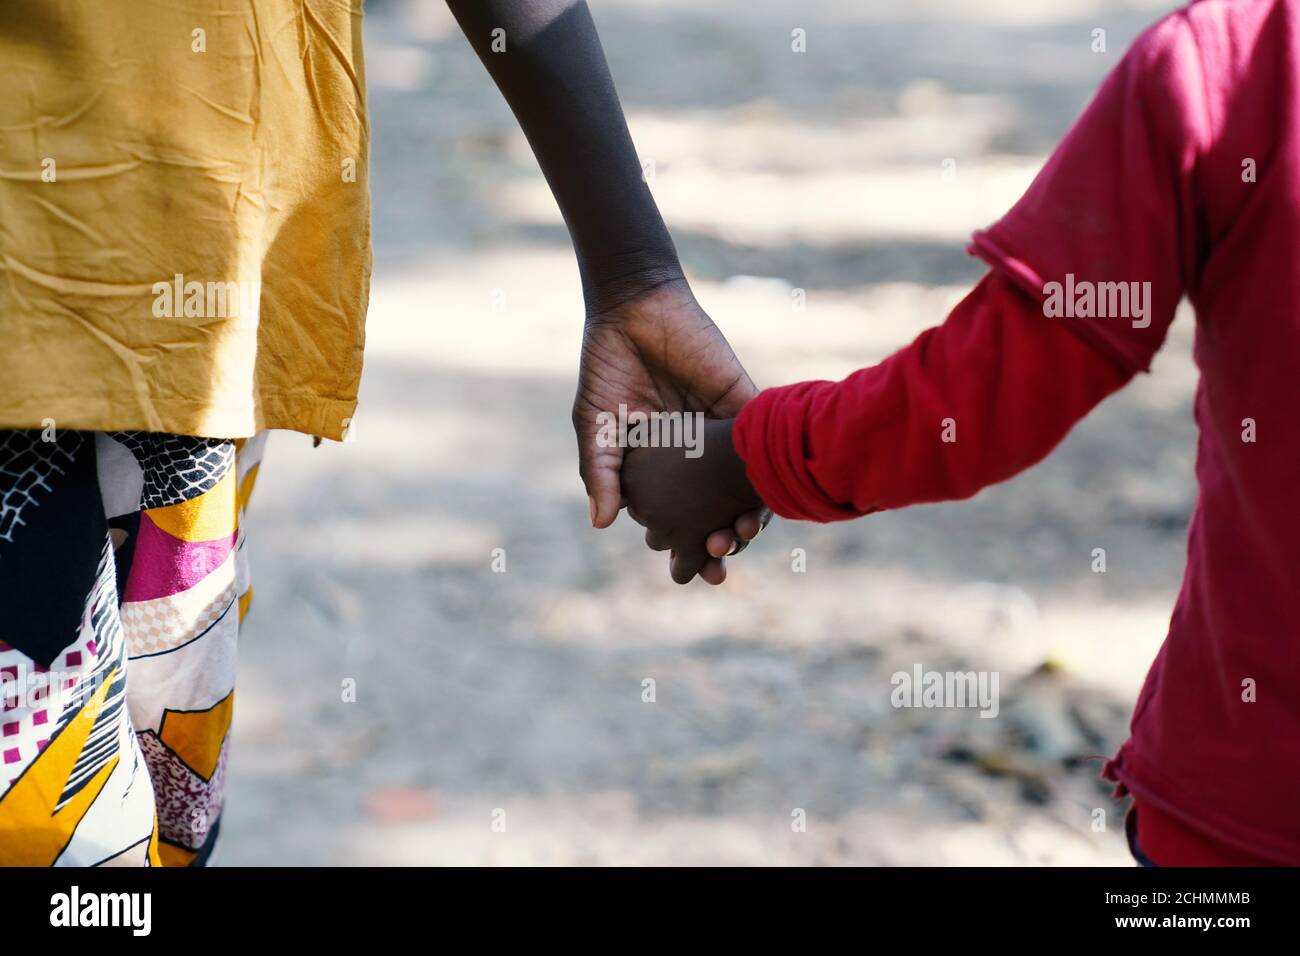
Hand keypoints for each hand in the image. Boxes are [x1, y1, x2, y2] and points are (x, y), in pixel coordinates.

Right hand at [573, 277, 768, 578]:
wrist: (634, 308)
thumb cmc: (608, 366)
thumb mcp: (596, 425)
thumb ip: (602, 472)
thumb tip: (602, 525)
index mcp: (662, 467)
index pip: (680, 517)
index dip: (686, 548)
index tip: (688, 574)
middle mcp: (696, 456)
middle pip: (718, 510)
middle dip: (723, 543)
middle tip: (720, 566)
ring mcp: (721, 433)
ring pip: (745, 487)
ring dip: (748, 518)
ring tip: (738, 537)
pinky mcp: (742, 405)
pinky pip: (761, 446)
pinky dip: (765, 476)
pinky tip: (761, 502)